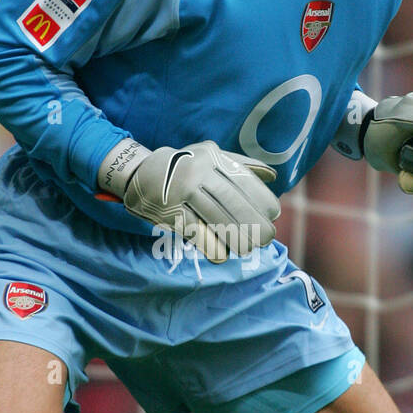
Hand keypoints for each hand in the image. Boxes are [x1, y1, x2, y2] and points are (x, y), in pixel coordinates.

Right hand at [97, 138, 279, 261]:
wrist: (139, 171)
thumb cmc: (184, 167)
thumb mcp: (210, 157)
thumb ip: (240, 166)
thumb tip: (272, 177)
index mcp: (212, 157)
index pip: (243, 180)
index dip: (262, 199)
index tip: (273, 215)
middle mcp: (197, 170)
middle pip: (232, 201)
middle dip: (253, 223)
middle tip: (265, 239)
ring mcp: (180, 190)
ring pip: (215, 218)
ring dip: (235, 238)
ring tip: (246, 249)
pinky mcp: (167, 210)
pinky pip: (194, 231)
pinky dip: (210, 246)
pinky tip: (221, 255)